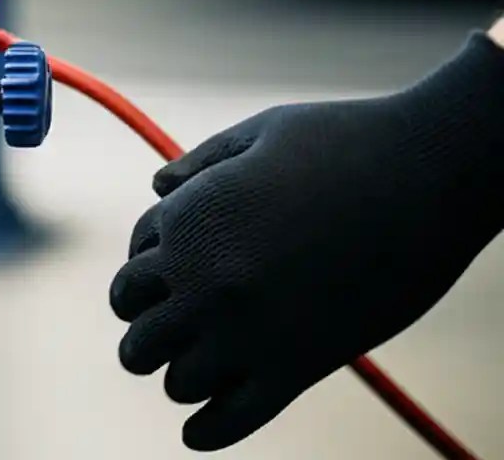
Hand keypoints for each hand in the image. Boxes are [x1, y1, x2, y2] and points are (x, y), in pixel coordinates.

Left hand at [109, 33, 503, 450]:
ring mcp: (245, 331)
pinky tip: (198, 432)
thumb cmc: (348, 142)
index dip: (150, 271)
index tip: (174, 277)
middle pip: (137, 333)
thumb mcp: (261, 134)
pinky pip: (228, 422)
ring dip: (180, 374)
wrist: (428, 175)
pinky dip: (206, 432)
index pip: (134, 267)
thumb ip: (202, 164)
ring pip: (174, 380)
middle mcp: (201, 282)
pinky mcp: (294, 369)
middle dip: (147, 330)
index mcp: (187, 222)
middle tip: (166, 331)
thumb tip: (156, 189)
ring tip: (197, 367)